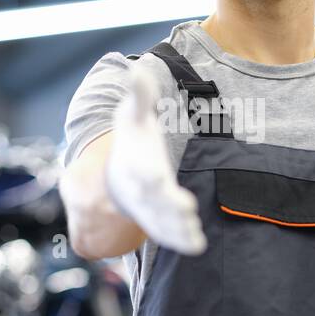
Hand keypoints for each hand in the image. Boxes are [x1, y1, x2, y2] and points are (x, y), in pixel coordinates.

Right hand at [105, 66, 206, 254]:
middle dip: (167, 208)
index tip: (157, 177)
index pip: (140, 170)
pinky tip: (196, 245)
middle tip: (186, 212)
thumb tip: (136, 70)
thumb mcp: (133, 115)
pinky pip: (168, 232)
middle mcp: (141, 190)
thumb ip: (138, 96)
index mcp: (135, 164)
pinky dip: (180, 239)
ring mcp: (149, 208)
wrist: (117, 175)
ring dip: (177, 230)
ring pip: (162, 222)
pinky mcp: (159, 220)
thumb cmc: (132, 141)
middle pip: (153, 201)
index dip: (147, 175)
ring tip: (194, 240)